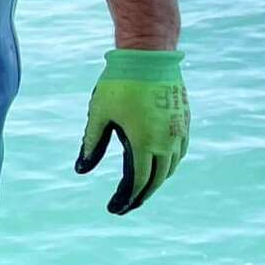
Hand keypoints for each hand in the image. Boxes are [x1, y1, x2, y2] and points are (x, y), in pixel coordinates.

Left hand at [76, 49, 190, 214]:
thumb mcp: (98, 115)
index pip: (138, 182)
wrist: (148, 54)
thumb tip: (81, 170)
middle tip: (127, 205)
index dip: (127, 199)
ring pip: (171, 167)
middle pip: (156, 180)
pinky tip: (159, 165)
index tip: (115, 209)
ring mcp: (178, 130)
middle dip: (141, 196)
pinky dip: (169, 164)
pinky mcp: (183, 120)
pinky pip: (180, 151)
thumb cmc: (119, 83)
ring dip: (156, 181)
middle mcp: (165, 141)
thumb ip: (91, 144)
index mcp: (144, 142)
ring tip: (141, 189)